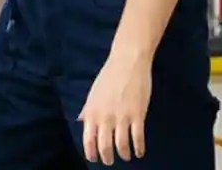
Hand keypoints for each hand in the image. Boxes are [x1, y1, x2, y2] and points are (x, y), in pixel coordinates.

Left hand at [78, 49, 152, 164]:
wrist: (127, 62)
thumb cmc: (109, 76)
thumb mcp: (93, 94)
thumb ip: (88, 110)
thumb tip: (81, 122)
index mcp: (92, 112)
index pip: (88, 140)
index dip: (91, 153)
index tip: (93, 159)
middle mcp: (105, 117)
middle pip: (104, 146)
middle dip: (107, 157)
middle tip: (110, 161)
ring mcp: (122, 117)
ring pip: (122, 145)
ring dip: (124, 154)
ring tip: (126, 157)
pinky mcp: (137, 115)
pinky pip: (138, 138)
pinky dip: (139, 148)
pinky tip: (139, 152)